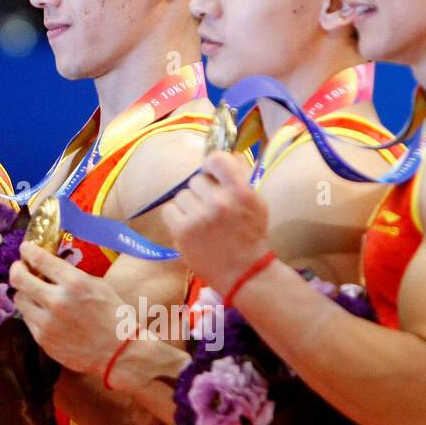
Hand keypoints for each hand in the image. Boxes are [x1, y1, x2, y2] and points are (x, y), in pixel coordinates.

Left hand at [10, 241, 134, 377]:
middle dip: (17, 268)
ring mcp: (47, 322)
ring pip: (19, 299)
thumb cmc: (114, 316)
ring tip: (32, 292)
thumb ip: (72, 275)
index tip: (25, 248)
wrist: (118, 353)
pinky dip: (33, 312)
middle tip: (20, 267)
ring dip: (24, 292)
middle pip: (19, 278)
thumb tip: (48, 265)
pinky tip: (43, 312)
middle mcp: (57, 301)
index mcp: (74, 283)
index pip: (39, 259)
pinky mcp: (42, 339)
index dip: (27, 250)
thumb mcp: (98, 285)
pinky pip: (28, 319)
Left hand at [161, 151, 268, 293]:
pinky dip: (177, 217)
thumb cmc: (250, 235)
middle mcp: (219, 202)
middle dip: (202, 191)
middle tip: (212, 208)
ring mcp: (198, 217)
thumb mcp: (256, 203)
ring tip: (202, 221)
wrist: (244, 273)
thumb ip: (240, 178)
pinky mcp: (182, 231)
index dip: (211, 164)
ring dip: (190, 205)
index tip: (212, 173)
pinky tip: (190, 228)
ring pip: (182, 195)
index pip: (217, 158)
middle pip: (196, 179)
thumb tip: (228, 151)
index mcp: (240, 192)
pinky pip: (169, 210)